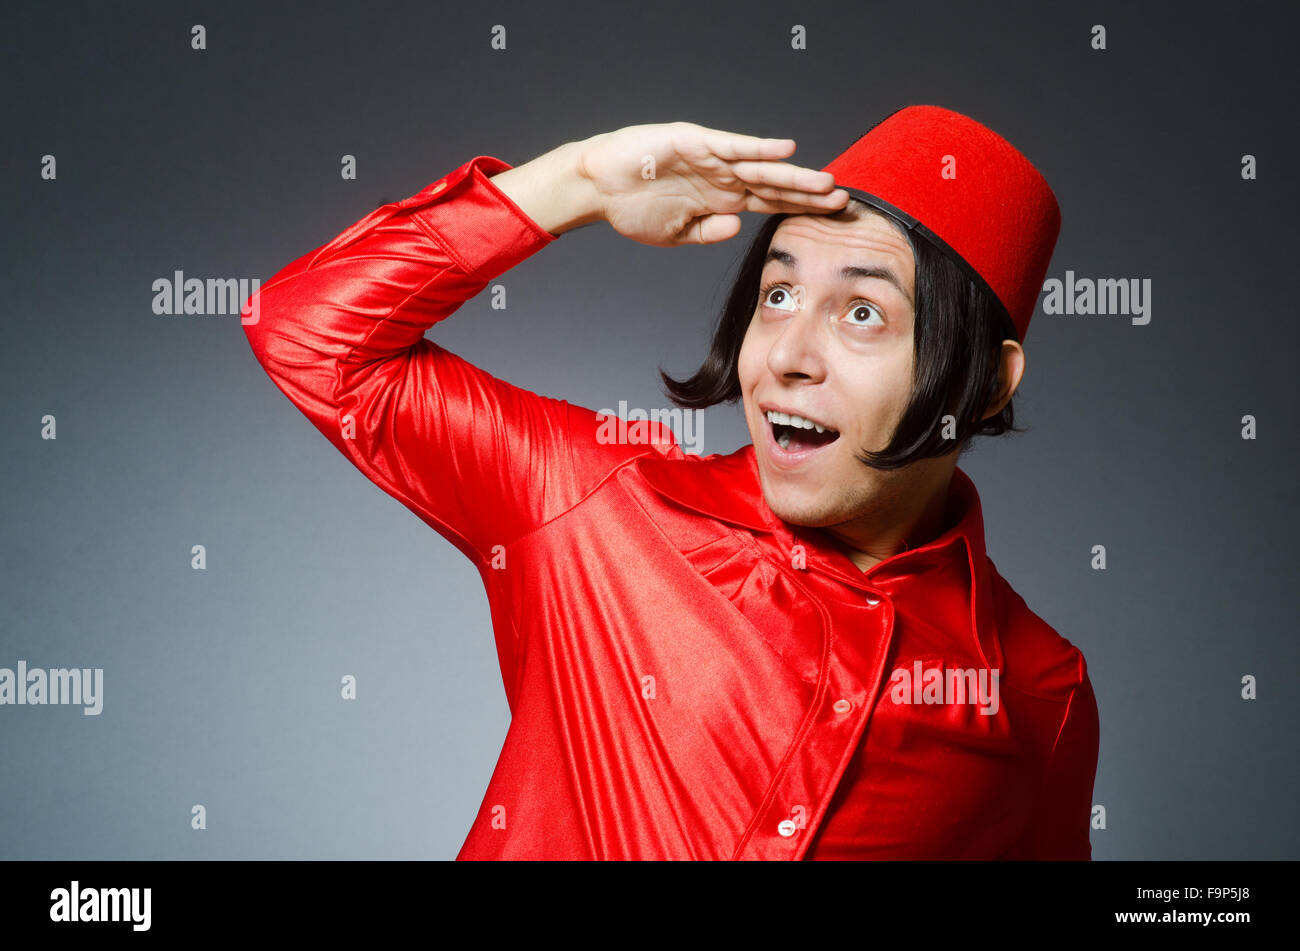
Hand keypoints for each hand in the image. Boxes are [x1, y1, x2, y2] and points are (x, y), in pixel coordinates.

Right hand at [577, 121, 848, 245]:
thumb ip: (707, 231)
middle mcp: (724, 178)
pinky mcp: (696, 144)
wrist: (599, 187)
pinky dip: (758, 148)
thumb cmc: (633, 208)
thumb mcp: (676, 234)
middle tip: (845, 204)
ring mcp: (713, 160)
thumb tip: (736, 227)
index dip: (803, 211)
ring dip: (794, 176)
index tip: (834, 221)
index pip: (772, 206)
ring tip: (826, 183)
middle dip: (810, 196)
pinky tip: (786, 150)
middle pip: (777, 187)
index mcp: (723, 201)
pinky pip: (732, 146)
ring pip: (762, 168)